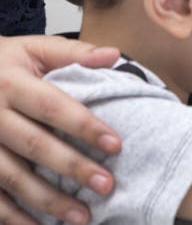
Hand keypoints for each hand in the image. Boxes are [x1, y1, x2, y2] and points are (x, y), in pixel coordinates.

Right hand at [0, 35, 121, 224]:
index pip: (52, 106)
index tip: (116, 144)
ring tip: (82, 216)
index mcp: (11, 83)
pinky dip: (11, 216)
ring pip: (12, 176)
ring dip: (47, 200)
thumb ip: (73, 53)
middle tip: (106, 185)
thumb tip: (114, 55)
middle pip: (34, 145)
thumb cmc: (4, 63)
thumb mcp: (33, 48)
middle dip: (72, 167)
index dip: (84, 126)